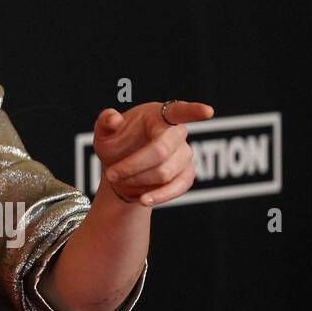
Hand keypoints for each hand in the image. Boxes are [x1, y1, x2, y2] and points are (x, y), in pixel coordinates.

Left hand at [93, 100, 213, 206]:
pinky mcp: (187, 175)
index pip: (179, 110)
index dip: (194, 111)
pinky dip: (159, 195)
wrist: (120, 170)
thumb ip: (105, 122)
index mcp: (159, 115)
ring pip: (164, 172)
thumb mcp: (103, 132)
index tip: (207, 111)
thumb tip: (114, 119)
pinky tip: (144, 200)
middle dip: (132, 165)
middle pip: (160, 151)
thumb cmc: (115, 144)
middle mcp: (177, 133)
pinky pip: (178, 187)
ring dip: (138, 179)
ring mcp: (185, 154)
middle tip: (111, 174)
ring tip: (119, 179)